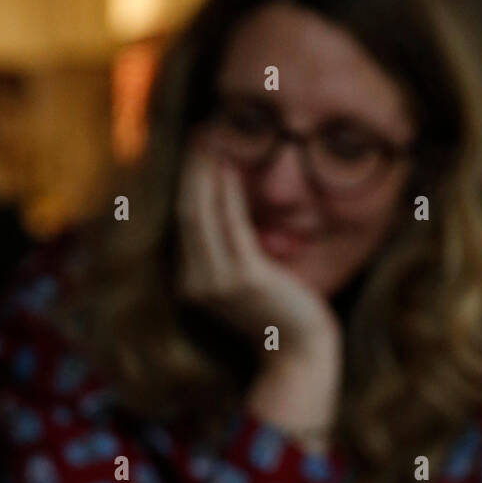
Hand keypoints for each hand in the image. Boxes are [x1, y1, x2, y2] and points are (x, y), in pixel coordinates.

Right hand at [177, 148, 342, 448]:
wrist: (299, 352)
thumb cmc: (278, 315)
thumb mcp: (243, 280)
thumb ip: (226, 251)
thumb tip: (222, 209)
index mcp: (190, 284)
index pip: (182, 223)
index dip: (184, 182)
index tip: (193, 148)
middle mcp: (196, 284)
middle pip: (186, 212)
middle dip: (190, 169)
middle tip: (196, 131)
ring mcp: (218, 283)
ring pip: (202, 214)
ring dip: (205, 172)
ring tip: (209, 138)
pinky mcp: (245, 278)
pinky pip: (231, 224)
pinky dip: (227, 192)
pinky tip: (230, 166)